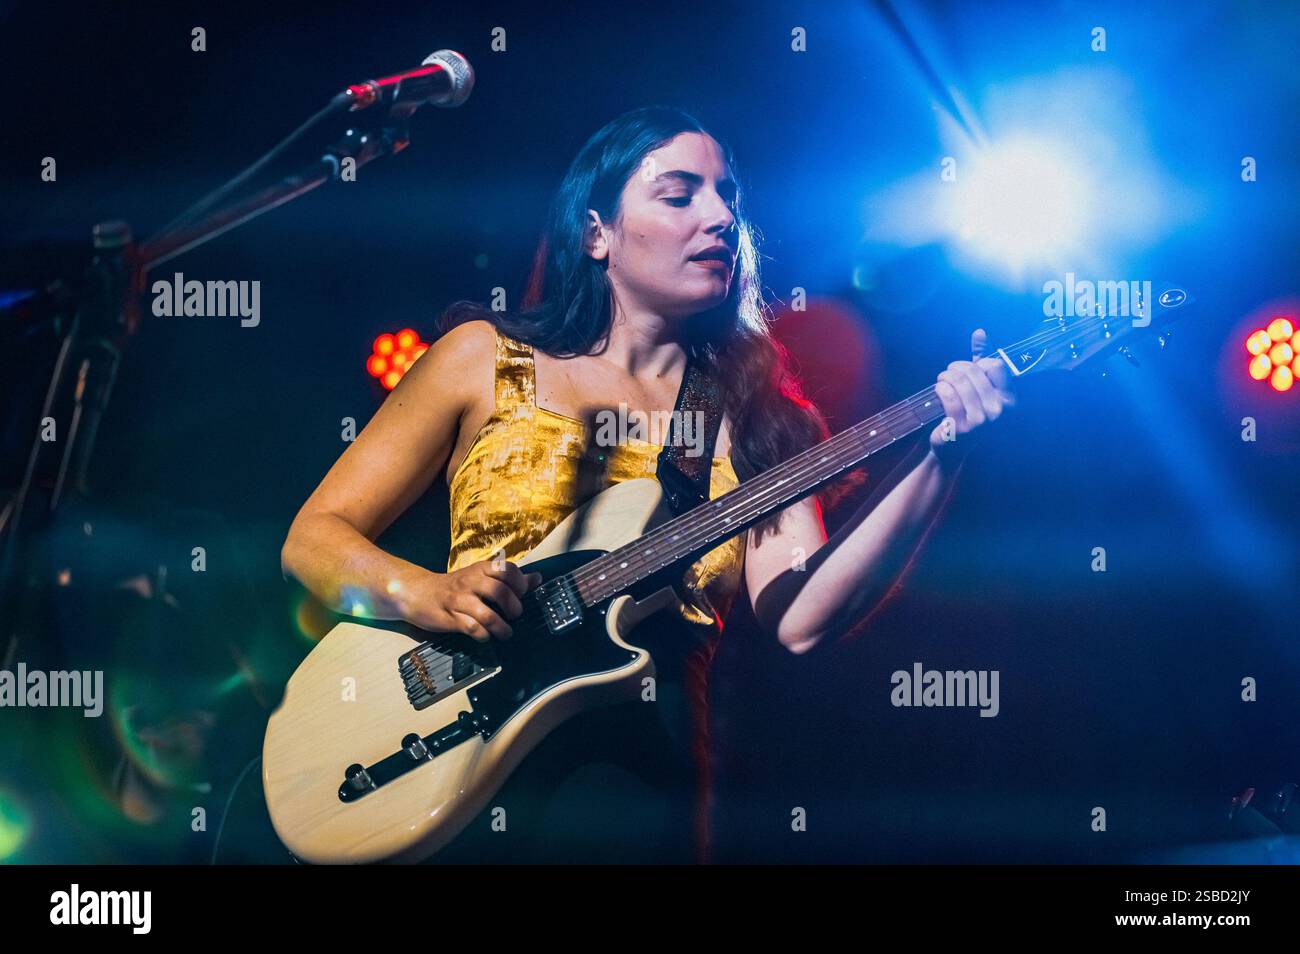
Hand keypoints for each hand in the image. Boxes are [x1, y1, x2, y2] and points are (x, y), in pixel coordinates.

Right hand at [409, 559, 542, 641]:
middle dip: (513, 608)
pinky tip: (486, 636)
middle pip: (500, 592)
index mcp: (481, 569)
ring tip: (505, 633)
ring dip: (502, 628)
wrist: (420, 593)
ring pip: (487, 615)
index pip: (507, 570)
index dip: (520, 585)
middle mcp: (471, 581)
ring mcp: (460, 600)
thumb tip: (537, 578)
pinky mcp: (450, 617)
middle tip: (514, 617)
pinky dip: (484, 635)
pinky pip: (473, 629)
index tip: (522, 596)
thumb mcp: (481, 577)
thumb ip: (509, 579)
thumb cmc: (456, 587)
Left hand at [929, 328, 1015, 460]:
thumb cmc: (968, 411)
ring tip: (942, 381)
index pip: (996, 366)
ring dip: (945, 377)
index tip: (968, 368)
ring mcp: (981, 421)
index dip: (978, 363)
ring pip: (959, 382)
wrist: (954, 449)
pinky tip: (938, 390)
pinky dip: (940, 388)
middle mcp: (999, 411)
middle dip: (956, 368)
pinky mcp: (962, 428)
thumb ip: (982, 357)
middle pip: (974, 372)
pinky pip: (948, 396)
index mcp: (1009, 399)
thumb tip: (980, 332)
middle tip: (948, 373)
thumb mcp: (979, 384)